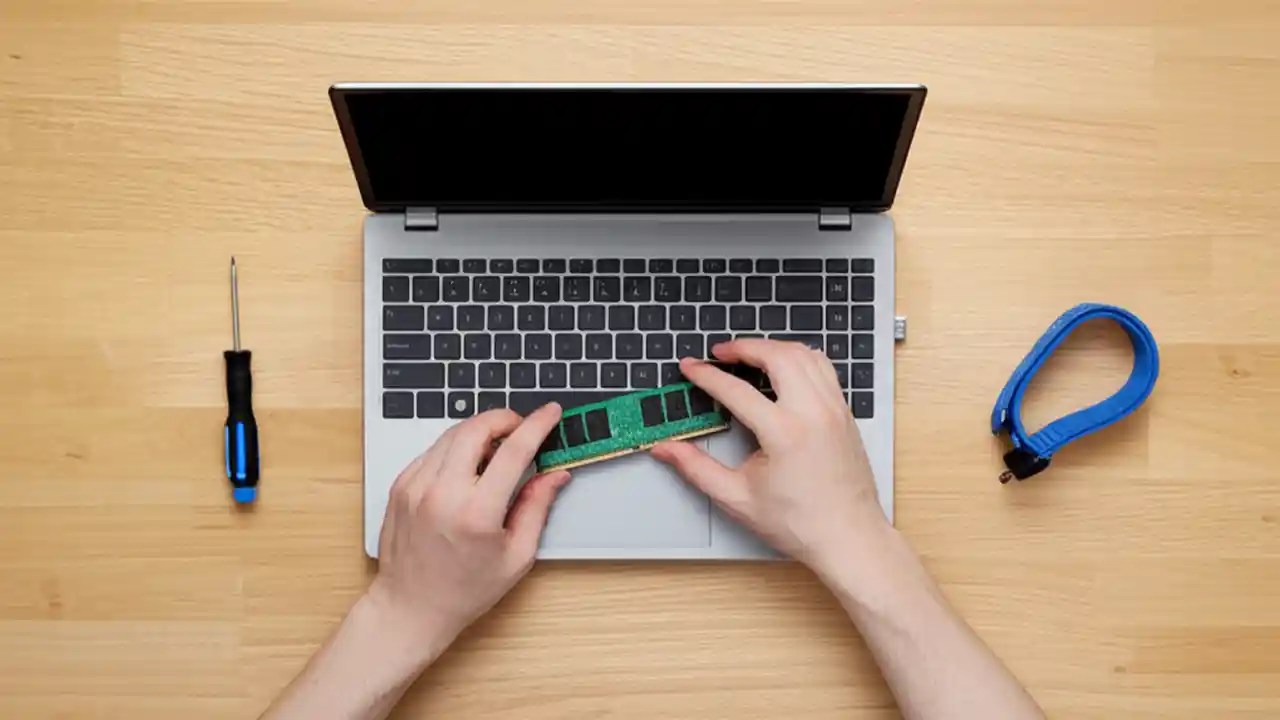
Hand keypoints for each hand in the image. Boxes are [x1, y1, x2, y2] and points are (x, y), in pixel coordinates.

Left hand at [367, 404, 570, 659]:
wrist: (410, 608)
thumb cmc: (465, 590)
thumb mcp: (516, 556)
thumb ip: (537, 507)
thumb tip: (556, 473)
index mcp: (476, 513)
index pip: (513, 450)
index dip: (537, 425)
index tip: (551, 412)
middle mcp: (441, 493)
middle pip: (477, 428)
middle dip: (505, 419)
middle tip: (521, 428)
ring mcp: (415, 486)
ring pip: (452, 433)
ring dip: (480, 431)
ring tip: (496, 449)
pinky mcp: (400, 485)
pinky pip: (433, 450)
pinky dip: (455, 447)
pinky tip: (468, 467)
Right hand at [651, 340, 886, 576]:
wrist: (848, 538)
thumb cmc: (799, 524)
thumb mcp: (737, 498)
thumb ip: (696, 468)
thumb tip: (666, 449)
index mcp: (784, 433)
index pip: (736, 390)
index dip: (707, 375)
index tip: (690, 367)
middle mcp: (813, 413)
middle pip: (776, 355)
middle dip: (744, 347)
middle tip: (720, 352)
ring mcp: (834, 409)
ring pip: (805, 355)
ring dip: (773, 347)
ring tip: (749, 355)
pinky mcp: (845, 413)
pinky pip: (824, 368)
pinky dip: (800, 358)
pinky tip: (784, 368)